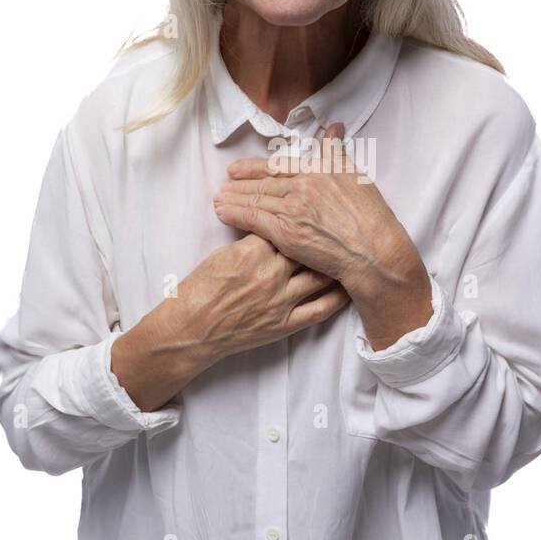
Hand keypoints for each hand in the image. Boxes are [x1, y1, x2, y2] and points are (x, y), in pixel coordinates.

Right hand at [172, 231, 349, 358]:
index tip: (313, 213)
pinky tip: (347, 288)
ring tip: (348, 254)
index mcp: (254, 250)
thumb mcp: (223, 252)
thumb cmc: (201, 288)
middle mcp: (272, 272)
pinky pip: (320, 309)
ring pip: (320, 275)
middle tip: (338, 230)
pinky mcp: (285, 323)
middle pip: (308, 247)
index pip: (286, 226)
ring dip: (335, 264)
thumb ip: (251, 239)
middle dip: (323, 238)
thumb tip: (270, 229)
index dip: (300, 219)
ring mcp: (281, 299)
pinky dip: (337, 298)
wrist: (192, 326)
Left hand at [212, 124, 432, 348]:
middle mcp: (302, 185)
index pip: (278, 166)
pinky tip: (223, 212)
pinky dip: (235, 214)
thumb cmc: (370, 217)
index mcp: (318, 170)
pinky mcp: (285, 231)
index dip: (254, 168)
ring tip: (218, 198)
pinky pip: (253, 219)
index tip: (237, 169)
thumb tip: (333, 128)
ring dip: (233, 198)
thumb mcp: (355, 175)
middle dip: (239, 183)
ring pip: (256, 199)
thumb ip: (337, 151)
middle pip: (263, 183)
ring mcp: (293, 208)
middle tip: (223, 184)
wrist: (372, 249)